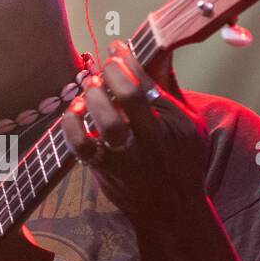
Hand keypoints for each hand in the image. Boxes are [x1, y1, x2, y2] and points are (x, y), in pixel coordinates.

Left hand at [60, 40, 210, 232]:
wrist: (173, 212)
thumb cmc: (180, 162)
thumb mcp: (188, 124)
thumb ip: (168, 88)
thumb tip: (158, 51)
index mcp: (173, 123)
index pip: (149, 82)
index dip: (127, 59)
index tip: (115, 48)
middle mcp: (151, 139)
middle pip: (130, 99)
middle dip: (112, 75)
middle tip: (102, 70)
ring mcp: (127, 158)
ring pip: (107, 124)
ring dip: (93, 99)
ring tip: (88, 89)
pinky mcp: (105, 171)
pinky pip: (82, 148)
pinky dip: (71, 126)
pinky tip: (73, 112)